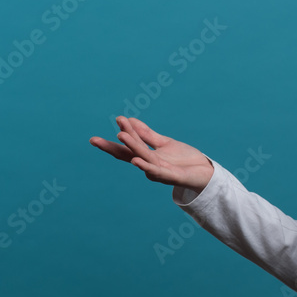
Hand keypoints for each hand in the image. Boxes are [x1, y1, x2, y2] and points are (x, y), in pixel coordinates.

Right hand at [90, 116, 214, 192]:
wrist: (205, 172)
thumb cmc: (184, 160)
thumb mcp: (164, 143)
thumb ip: (147, 134)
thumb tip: (129, 120)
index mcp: (146, 157)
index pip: (124, 149)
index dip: (109, 144)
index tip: (92, 139)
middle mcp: (149, 165)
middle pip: (128, 154)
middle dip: (111, 147)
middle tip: (95, 140)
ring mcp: (159, 171)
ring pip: (142, 157)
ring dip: (131, 146)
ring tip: (120, 135)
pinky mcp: (172, 176)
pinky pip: (157, 171)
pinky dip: (146, 166)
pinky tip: (136, 161)